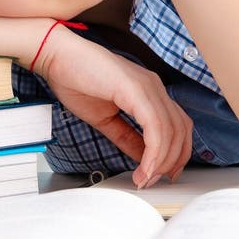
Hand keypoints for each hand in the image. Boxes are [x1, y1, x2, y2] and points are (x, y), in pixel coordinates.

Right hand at [38, 24, 192, 187]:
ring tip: (145, 178)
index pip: (177, 125)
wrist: (57, 57)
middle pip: (181, 130)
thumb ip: (127, 137)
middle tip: (153, 181)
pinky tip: (144, 167)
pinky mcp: (136, 89)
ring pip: (171, 131)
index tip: (161, 175)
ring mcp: (147, 86)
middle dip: (172, 162)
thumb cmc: (76, 80)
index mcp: (148, 91)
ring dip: (162, 161)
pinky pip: (155, 126)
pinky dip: (154, 152)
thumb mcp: (106, 118)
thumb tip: (143, 157)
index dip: (175, 154)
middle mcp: (154, 86)